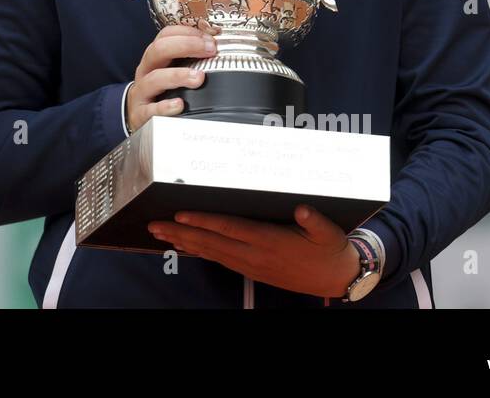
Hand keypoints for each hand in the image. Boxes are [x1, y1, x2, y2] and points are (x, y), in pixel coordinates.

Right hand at [125, 25, 215, 133]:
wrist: (134, 114)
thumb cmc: (159, 90)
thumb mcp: (168, 70)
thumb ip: (188, 59)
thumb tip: (216, 49)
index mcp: (154, 57)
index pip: (166, 35)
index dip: (188, 33)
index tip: (210, 39)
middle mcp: (146, 70)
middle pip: (159, 50)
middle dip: (186, 46)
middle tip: (209, 50)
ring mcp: (142, 91)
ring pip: (154, 78)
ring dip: (178, 75)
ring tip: (198, 78)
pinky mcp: (141, 113)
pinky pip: (151, 109)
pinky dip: (165, 107)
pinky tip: (180, 105)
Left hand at [147, 204, 361, 298]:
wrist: (335, 279)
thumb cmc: (329, 250)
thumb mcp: (328, 233)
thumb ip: (314, 220)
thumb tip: (302, 210)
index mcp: (269, 241)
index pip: (229, 228)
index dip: (203, 221)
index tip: (180, 215)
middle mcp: (255, 254)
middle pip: (210, 242)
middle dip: (181, 233)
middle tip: (154, 225)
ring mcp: (251, 264)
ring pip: (210, 252)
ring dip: (184, 243)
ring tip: (161, 235)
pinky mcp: (252, 270)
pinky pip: (219, 260)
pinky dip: (199, 252)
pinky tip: (186, 247)